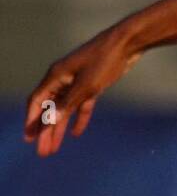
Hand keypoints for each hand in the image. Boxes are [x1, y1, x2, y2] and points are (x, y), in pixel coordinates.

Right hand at [25, 29, 140, 155]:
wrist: (127, 43)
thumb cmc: (105, 61)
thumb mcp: (86, 86)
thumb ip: (68, 104)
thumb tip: (50, 121)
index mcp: (56, 76)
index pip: (38, 102)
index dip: (32, 121)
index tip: (29, 139)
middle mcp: (63, 79)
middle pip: (50, 109)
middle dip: (46, 131)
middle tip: (43, 152)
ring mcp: (78, 82)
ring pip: (65, 109)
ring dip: (59, 128)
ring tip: (55, 148)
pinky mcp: (93, 84)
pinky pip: (81, 104)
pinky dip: (79, 118)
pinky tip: (76, 133)